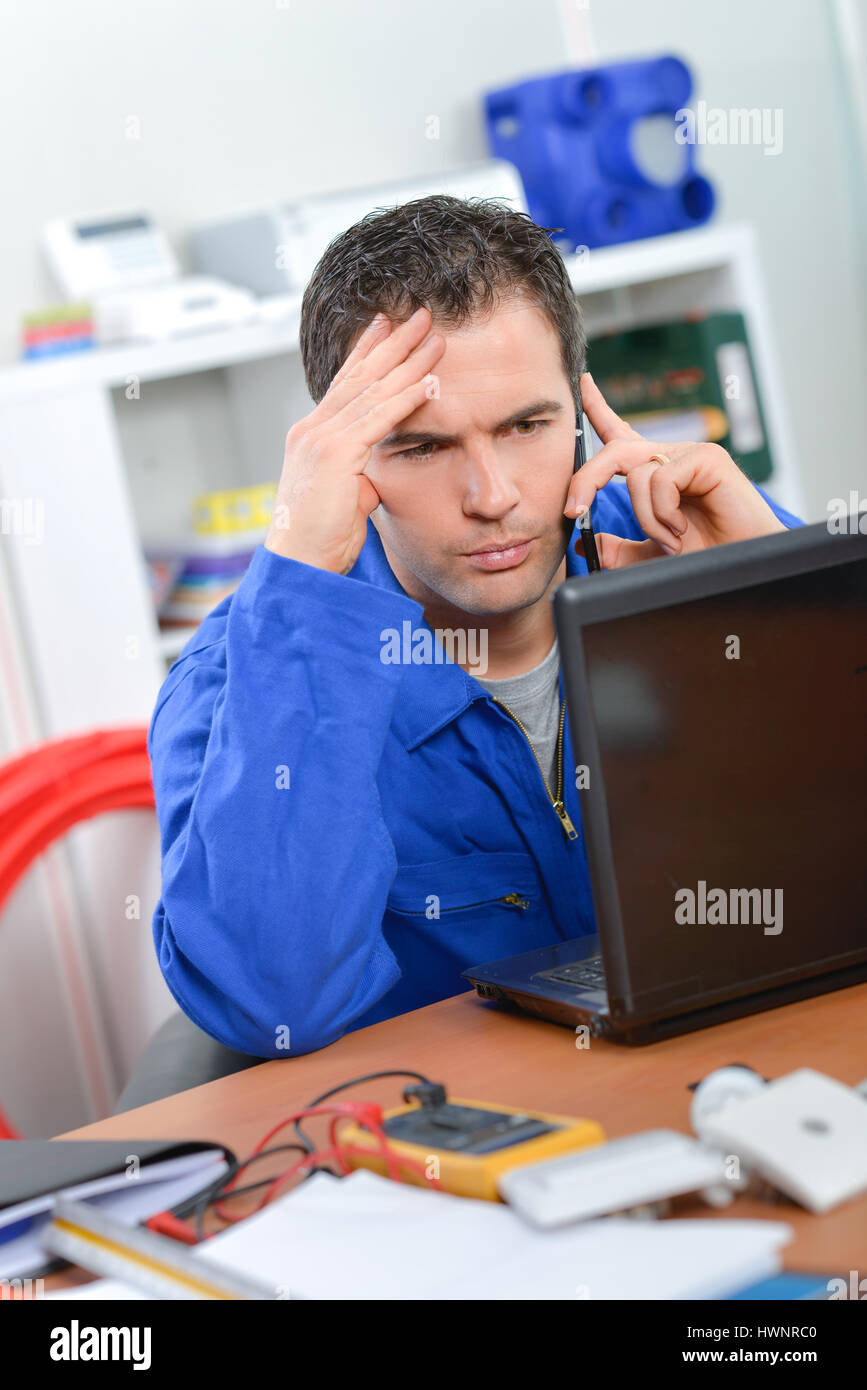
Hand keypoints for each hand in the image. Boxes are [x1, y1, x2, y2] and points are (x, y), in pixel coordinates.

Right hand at [266, 306, 444, 573]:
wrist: (298, 565)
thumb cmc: (321, 541)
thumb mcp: (345, 500)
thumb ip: (360, 478)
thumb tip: (376, 476)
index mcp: (312, 437)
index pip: (345, 384)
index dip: (367, 353)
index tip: (387, 326)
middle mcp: (312, 430)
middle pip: (360, 376)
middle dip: (392, 343)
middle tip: (418, 314)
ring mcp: (320, 438)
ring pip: (373, 390)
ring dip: (407, 361)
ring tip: (434, 337)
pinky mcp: (334, 454)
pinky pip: (379, 418)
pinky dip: (406, 397)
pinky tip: (429, 380)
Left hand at [565, 373, 786, 567]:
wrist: (741, 567)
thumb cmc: (706, 556)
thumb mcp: (650, 555)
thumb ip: (619, 549)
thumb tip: (585, 544)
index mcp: (656, 472)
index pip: (621, 432)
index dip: (599, 407)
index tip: (582, 382)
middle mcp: (671, 457)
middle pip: (614, 450)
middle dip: (586, 479)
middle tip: (573, 510)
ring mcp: (690, 454)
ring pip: (637, 473)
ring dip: (646, 518)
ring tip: (671, 540)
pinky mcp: (707, 458)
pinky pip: (660, 479)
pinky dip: (662, 512)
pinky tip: (683, 527)